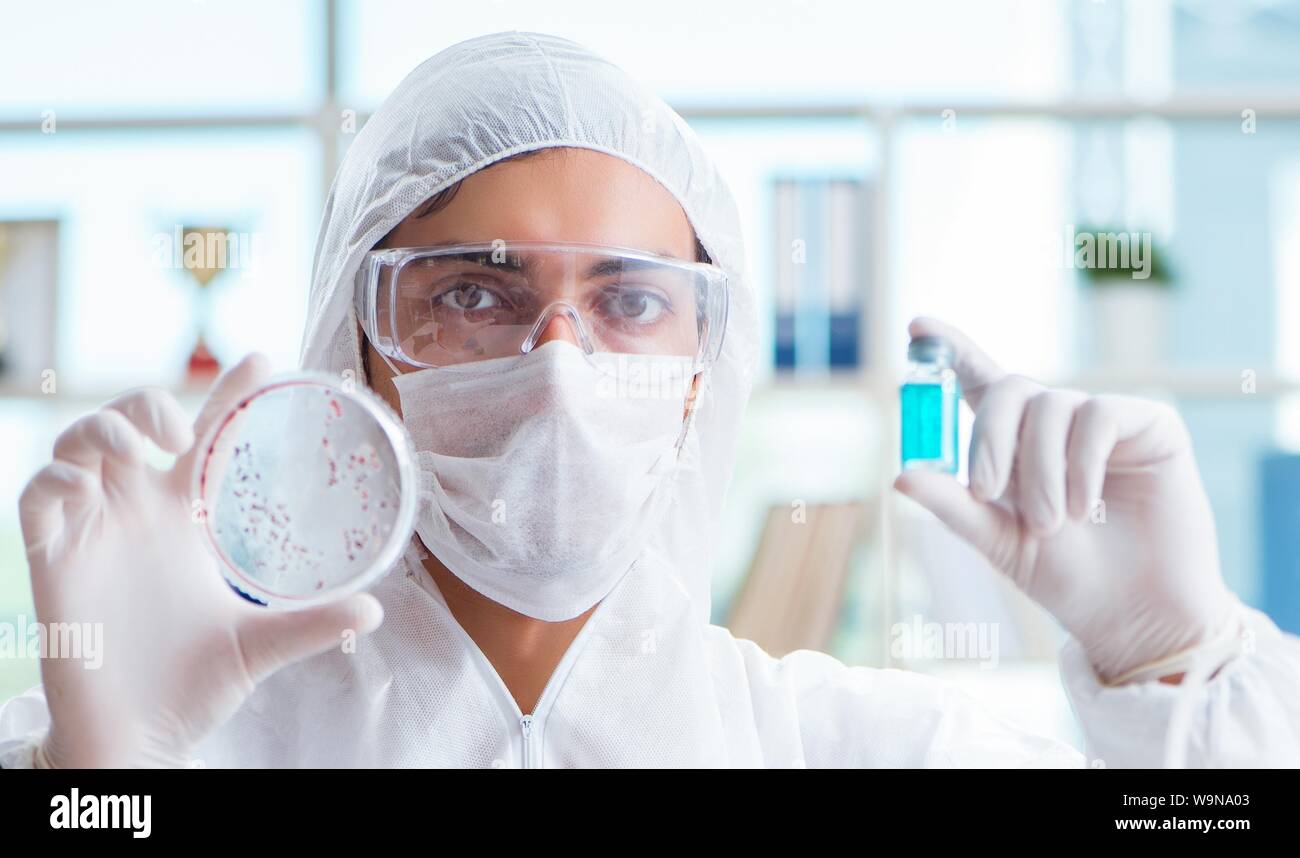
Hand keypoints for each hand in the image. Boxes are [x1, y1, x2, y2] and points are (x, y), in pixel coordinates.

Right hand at [19, 355, 383, 767]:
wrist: (139, 737)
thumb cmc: (193, 686)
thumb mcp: (258, 645)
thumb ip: (310, 624)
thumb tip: (373, 612)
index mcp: (184, 520)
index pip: (206, 440)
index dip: (229, 395)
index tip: (264, 357)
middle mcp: (138, 514)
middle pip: (131, 422)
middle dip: (145, 403)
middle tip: (175, 429)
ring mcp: (93, 532)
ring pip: (79, 445)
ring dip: (102, 428)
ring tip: (140, 448)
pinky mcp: (53, 559)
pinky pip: (38, 496)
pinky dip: (57, 479)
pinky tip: (86, 487)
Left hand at [894, 318, 1235, 681]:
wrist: (1135, 613)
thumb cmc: (1066, 578)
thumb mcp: (997, 540)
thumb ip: (953, 505)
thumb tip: (900, 476)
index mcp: (1014, 445)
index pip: (978, 381)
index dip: (949, 350)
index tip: (917, 328)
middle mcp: (1056, 424)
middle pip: (1010, 388)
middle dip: (989, 439)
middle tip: (987, 492)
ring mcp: (1104, 420)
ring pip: (1051, 406)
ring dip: (1040, 470)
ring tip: (1053, 523)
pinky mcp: (1151, 424)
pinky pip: (1099, 415)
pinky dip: (1082, 463)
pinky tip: (1084, 507)